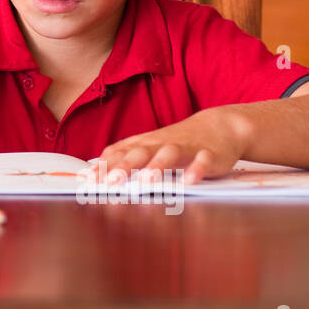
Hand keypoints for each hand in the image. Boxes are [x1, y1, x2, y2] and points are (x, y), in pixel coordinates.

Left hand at [85, 111, 248, 184]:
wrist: (221, 126)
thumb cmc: (178, 141)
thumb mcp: (150, 147)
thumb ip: (125, 156)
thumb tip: (93, 169)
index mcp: (146, 143)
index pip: (120, 152)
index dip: (104, 166)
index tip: (87, 180)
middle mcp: (162, 144)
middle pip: (140, 152)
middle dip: (124, 166)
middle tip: (110, 182)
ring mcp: (186, 148)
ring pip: (169, 155)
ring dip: (157, 167)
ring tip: (146, 182)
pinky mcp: (210, 155)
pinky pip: (203, 161)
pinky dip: (196, 170)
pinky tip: (189, 182)